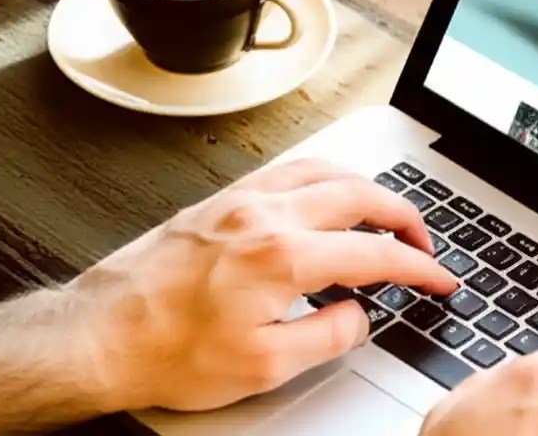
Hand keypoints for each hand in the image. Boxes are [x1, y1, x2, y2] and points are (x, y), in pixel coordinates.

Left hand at [67, 158, 456, 412]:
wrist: (97, 337)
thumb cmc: (166, 352)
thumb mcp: (263, 367)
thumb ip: (327, 337)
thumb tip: (358, 316)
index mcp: (284, 257)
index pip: (375, 253)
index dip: (419, 267)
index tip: (439, 278)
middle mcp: (265, 217)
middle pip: (359, 195)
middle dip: (404, 216)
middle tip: (423, 242)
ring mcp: (239, 203)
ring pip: (324, 171)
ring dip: (366, 188)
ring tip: (384, 213)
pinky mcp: (217, 203)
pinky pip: (286, 171)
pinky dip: (322, 178)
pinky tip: (323, 195)